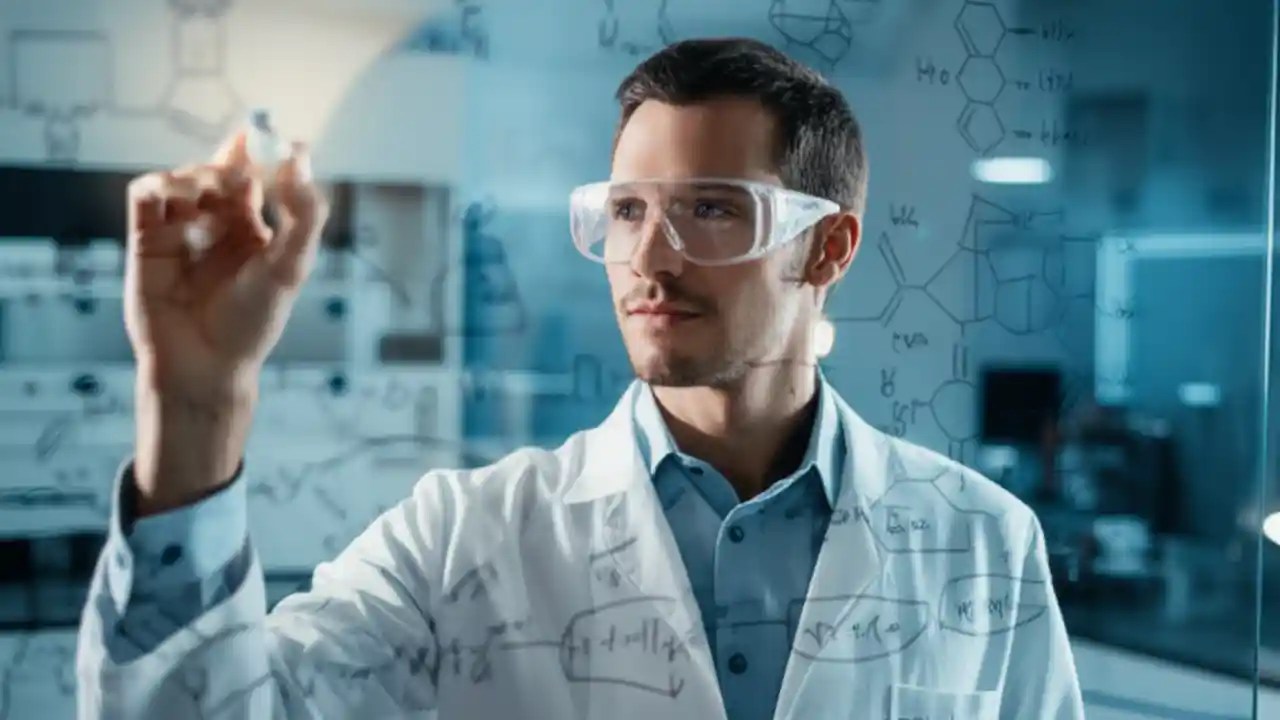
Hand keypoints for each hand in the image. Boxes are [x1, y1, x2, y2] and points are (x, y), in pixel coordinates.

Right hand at [124, 130, 328, 396]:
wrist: (205, 365)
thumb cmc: (252, 323)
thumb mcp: (290, 267)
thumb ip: (303, 215)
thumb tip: (301, 158)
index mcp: (252, 227)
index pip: (256, 176)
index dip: (264, 152)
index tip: (275, 138)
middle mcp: (215, 224)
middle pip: (219, 169)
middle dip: (231, 161)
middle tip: (243, 170)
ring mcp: (179, 230)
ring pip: (184, 177)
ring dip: (199, 175)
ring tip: (213, 197)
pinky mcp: (146, 238)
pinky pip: (146, 194)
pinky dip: (160, 183)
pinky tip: (179, 195)